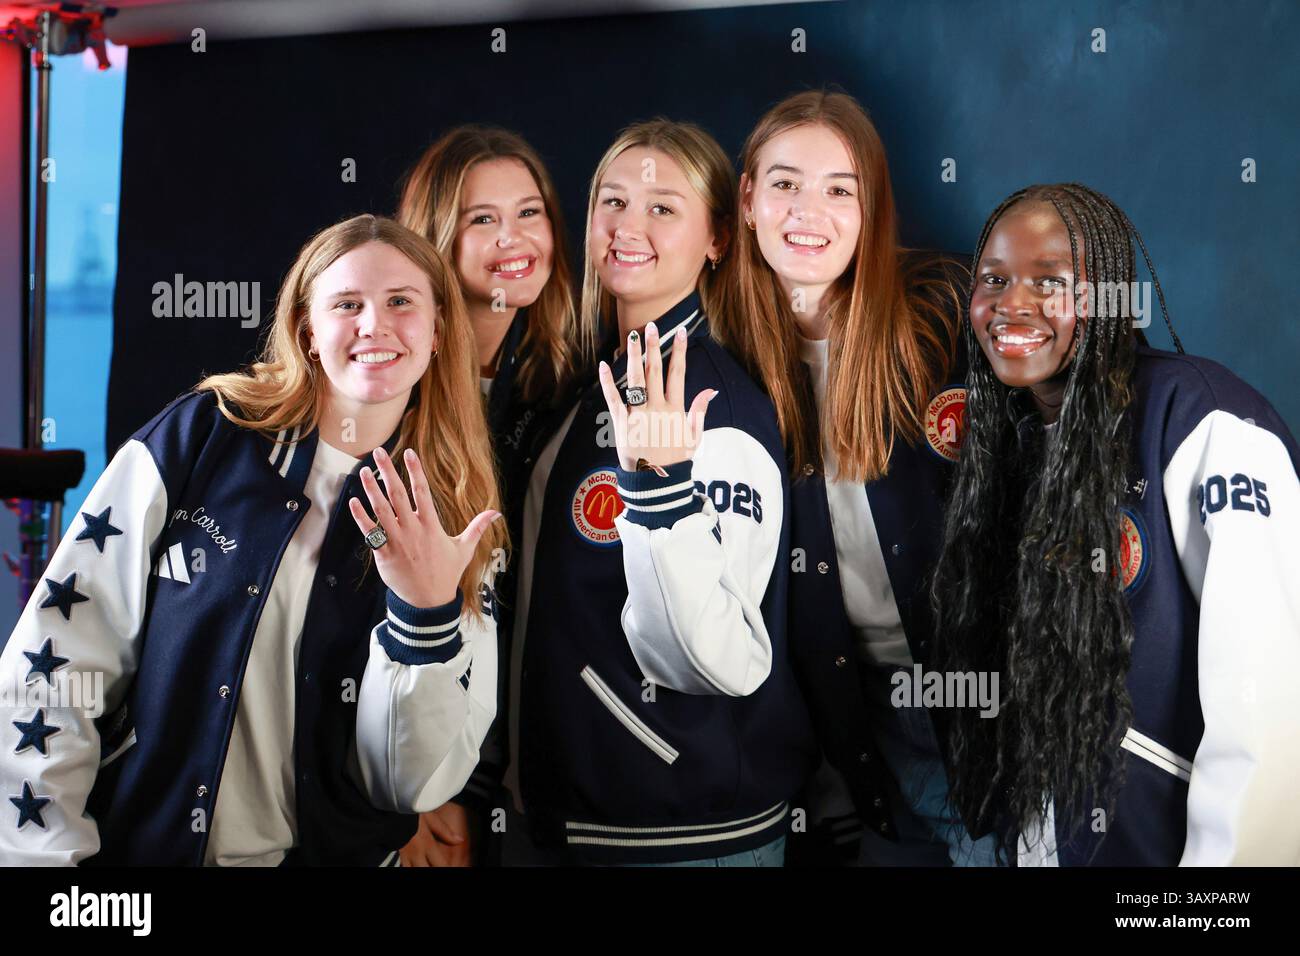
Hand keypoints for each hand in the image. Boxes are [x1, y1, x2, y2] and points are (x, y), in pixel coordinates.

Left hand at [348, 446, 499, 607]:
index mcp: (431, 526)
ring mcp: (396, 542)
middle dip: (387, 472)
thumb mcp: (465, 549)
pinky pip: (369, 533)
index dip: (415, 471)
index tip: (409, 453)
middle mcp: (412, 530)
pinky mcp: (384, 554)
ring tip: (363, 471)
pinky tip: (353, 502)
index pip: (422, 492)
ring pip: (381, 510)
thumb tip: (496, 513)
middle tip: (378, 452)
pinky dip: (361, 517)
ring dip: (371, 490)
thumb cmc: (447, 573)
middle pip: (398, 495)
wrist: (428, 601)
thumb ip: (477, 527)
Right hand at [398, 802, 471, 866]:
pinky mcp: (396, 855)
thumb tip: (460, 840)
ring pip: (414, 871)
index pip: (441, 865)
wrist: (390, 807)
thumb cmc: (411, 811)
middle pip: (427, 871)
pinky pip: (403, 867)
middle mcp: (416, 853)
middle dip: (434, 869)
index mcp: (427, 844)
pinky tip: (415, 864)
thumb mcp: (431, 817)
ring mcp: (405, 856)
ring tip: (425, 865)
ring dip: (421, 869)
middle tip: (436, 864)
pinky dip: (409, 867)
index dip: (446, 867)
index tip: (449, 866)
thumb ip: (445, 831)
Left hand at [598, 322, 715, 471]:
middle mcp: (657, 408)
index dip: (680, 352)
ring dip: (634, 357)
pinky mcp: (622, 424)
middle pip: (655, 372)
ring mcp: (638, 415)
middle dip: (654, 347)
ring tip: (633, 336)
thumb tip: (710, 390)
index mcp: (675, 410)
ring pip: (636, 381)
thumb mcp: (693, 437)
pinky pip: (614, 399)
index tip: (682, 333)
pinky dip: (608, 382)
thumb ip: (699, 411)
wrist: (656, 483)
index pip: (678, 374)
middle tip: (653, 326)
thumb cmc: (676, 461)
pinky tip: (605, 364)